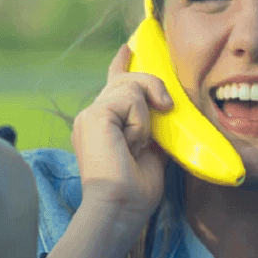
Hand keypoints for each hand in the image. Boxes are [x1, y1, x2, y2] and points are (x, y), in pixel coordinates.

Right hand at [71, 44, 173, 231]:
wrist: (118, 209)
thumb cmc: (134, 193)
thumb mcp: (152, 154)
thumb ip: (154, 130)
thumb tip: (167, 113)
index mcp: (104, 125)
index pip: (113, 86)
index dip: (121, 64)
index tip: (128, 47)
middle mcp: (93, 116)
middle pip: (127, 80)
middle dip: (152, 87)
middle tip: (166, 107)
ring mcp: (91, 114)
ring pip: (131, 86)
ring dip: (146, 117)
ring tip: (138, 144)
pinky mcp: (95, 115)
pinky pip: (131, 99)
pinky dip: (140, 122)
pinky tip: (132, 143)